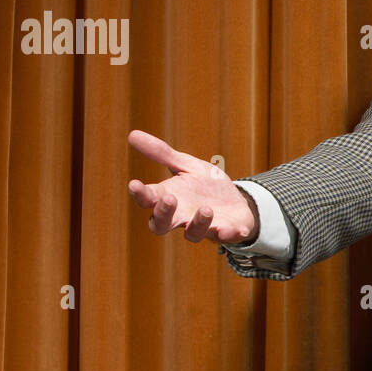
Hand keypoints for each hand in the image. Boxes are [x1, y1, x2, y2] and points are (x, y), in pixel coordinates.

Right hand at [126, 130, 259, 243]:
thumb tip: (132, 134)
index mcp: (169, 198)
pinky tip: (239, 230)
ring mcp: (202, 227)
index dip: (140, 194)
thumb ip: (162, 154)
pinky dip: (230, 234)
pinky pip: (225, 236)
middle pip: (161, 225)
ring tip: (206, 209)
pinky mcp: (224, 232)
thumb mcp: (186, 165)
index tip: (134, 183)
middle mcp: (181, 217)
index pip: (148, 199)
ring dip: (198, 223)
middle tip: (170, 198)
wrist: (236, 201)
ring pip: (192, 234)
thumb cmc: (206, 185)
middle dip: (163, 213)